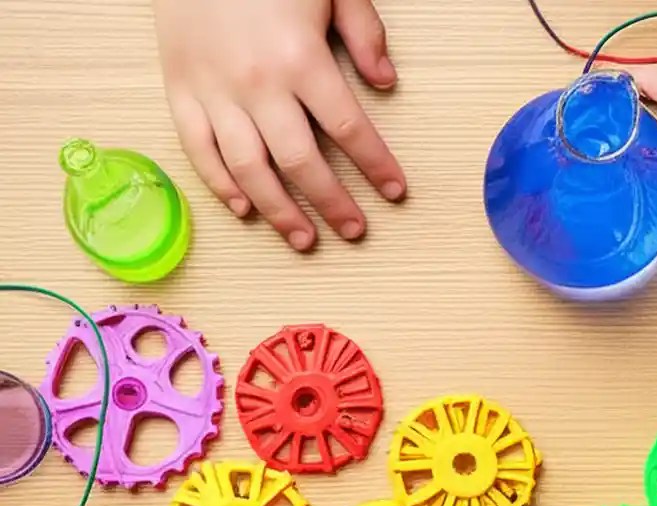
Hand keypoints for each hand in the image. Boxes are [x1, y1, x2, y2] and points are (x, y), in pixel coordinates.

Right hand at [153, 0, 406, 249]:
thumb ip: (364, 33)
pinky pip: (199, 151)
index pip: (349, 128)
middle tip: (355, 231)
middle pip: (301, 162)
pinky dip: (221, 186)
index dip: (376, 166)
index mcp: (301, 58)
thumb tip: (386, 82)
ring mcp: (214, 91)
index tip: (395, 192)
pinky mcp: (179, 91)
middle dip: (332, 204)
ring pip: (248, 169)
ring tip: (305, 240)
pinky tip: (245, 210)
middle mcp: (257, 84)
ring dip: (279, 212)